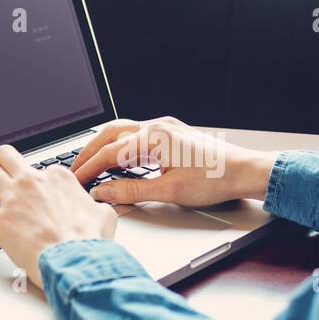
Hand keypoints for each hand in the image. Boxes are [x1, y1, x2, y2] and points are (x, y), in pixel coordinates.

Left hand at [0, 145, 117, 286]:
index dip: (37, 181)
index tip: (34, 191)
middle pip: (5, 157)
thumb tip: (96, 209)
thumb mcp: (103, 215)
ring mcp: (14, 199)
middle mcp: (33, 182)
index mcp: (58, 177)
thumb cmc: (89, 241)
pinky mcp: (0, 222)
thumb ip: (95, 206)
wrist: (75, 260)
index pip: (41, 169)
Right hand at [71, 117, 277, 206]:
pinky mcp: (173, 136)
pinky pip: (138, 136)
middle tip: (73, 169)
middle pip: (111, 135)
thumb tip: (104, 192)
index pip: (110, 152)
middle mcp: (158, 127)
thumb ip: (131, 190)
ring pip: (124, 132)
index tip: (74, 181)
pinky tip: (118, 159)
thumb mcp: (169, 190)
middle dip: (89, 152)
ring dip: (104, 147)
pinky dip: (121, 146)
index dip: (88, 168)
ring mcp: (166, 129)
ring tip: (90, 163)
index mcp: (155, 136)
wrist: (245, 172)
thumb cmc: (216, 179)